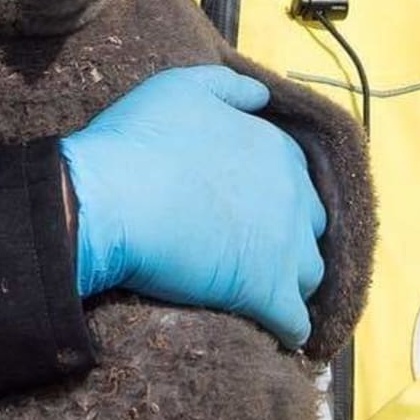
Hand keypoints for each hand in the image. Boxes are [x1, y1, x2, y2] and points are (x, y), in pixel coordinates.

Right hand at [60, 65, 325, 347]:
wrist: (110, 197)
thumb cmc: (140, 139)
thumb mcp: (183, 86)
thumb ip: (230, 87)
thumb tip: (263, 96)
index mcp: (276, 149)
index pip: (295, 177)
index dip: (274, 195)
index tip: (251, 208)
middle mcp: (294, 196)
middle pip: (308, 227)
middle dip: (289, 238)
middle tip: (254, 250)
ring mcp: (286, 248)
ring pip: (309, 274)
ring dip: (292, 283)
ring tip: (263, 293)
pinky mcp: (267, 294)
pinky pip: (295, 323)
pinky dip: (289, 329)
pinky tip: (274, 333)